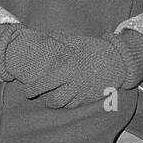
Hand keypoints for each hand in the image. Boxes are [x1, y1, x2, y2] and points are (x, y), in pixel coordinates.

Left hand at [0, 25, 142, 107]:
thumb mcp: (72, 42)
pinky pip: (70, 106)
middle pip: (48, 97)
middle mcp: (72, 82)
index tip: (23, 87)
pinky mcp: (87, 99)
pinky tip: (62, 96)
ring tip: (46, 95)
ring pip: (58, 104)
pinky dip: (63, 103)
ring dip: (49, 101)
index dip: (30, 88)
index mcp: (66, 67)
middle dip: (36, 96)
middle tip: (30, 93)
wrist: (118, 60)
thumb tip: (34, 36)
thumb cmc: (92, 48)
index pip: (42, 83)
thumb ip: (54, 43)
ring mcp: (80, 92)